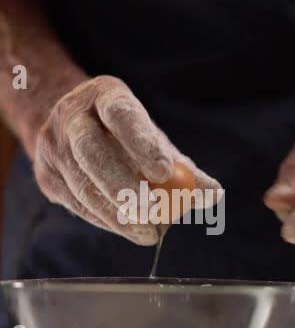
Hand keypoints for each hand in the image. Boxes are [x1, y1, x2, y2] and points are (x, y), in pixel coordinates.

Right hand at [34, 75, 220, 244]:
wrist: (73, 129)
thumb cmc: (126, 137)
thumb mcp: (154, 142)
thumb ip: (185, 169)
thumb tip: (214, 194)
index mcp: (104, 96)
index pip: (120, 114)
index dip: (141, 142)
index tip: (165, 173)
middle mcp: (71, 117)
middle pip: (91, 151)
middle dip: (124, 186)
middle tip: (154, 212)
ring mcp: (53, 147)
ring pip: (82, 185)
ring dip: (117, 214)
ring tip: (148, 231)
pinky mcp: (46, 177)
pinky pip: (77, 205)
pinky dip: (106, 221)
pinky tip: (128, 228)